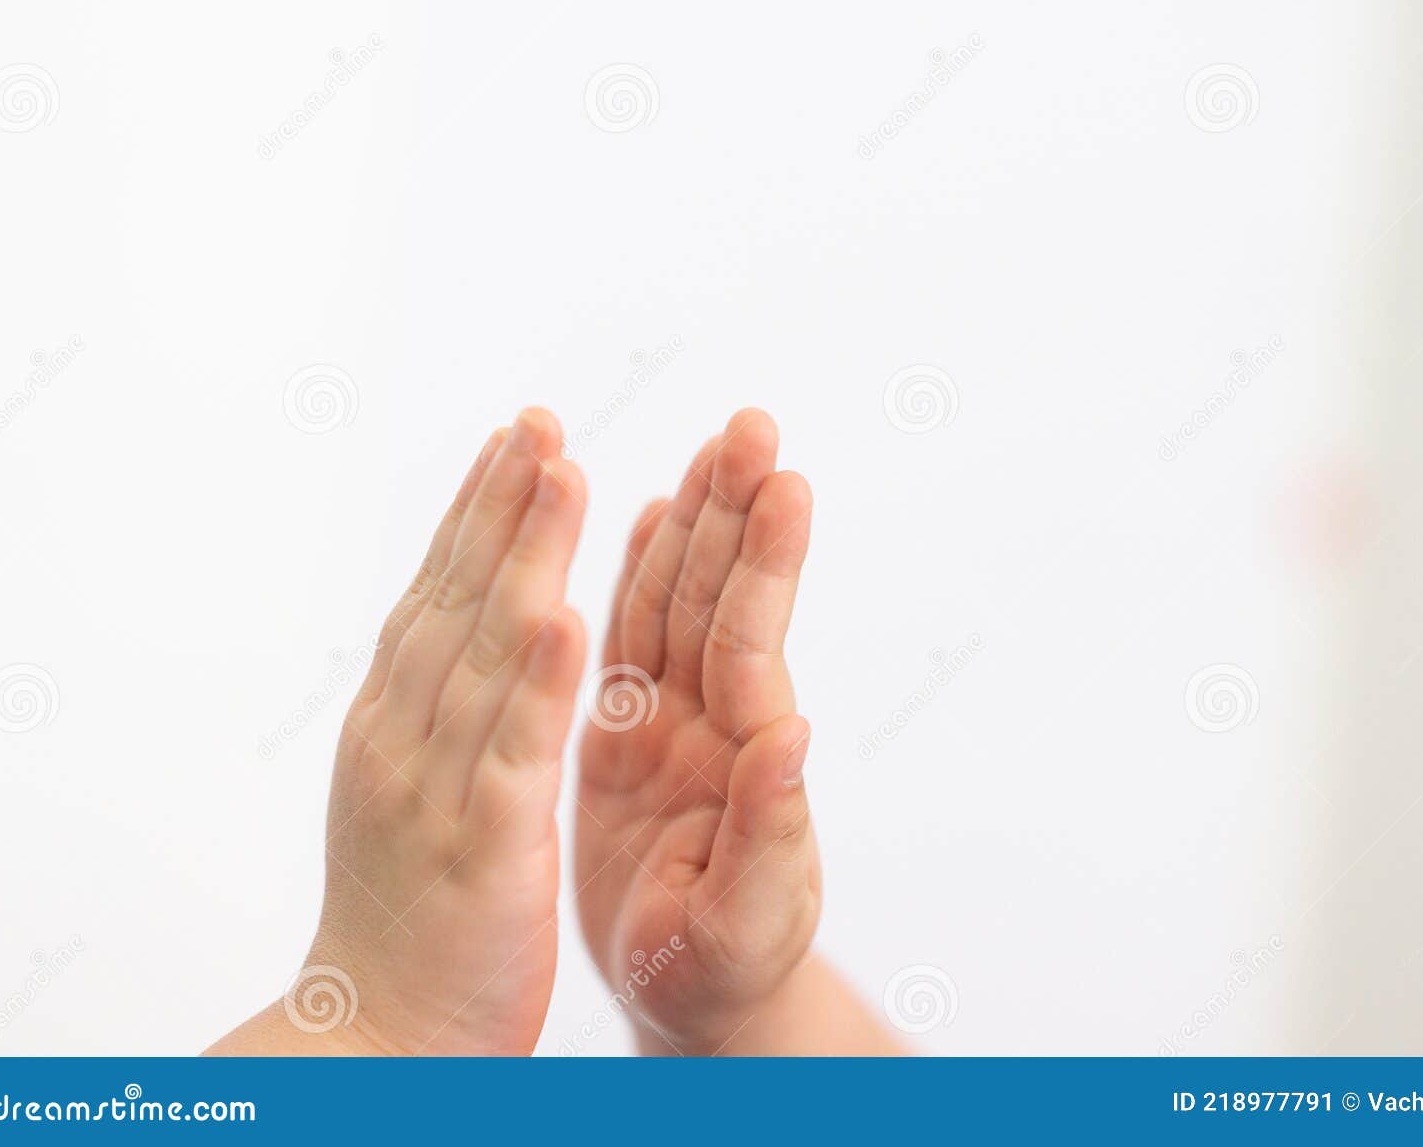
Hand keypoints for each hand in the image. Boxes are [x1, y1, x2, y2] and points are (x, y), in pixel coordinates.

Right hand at [210, 409, 586, 1055]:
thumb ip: (426, 709)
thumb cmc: (405, 917)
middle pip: (458, 600)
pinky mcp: (483, 845)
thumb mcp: (401, 791)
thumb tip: (442, 630)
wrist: (377, 1036)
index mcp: (396, 723)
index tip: (517, 438)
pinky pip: (514, 750)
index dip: (479, 514)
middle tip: (540, 419)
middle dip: (502, 503)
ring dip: (524, 556)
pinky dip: (537, 680)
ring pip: (485, 654)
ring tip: (561, 473)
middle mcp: (406, 737)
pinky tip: (564, 614)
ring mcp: (440, 786)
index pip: (442, 597)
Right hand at [574, 409, 821, 1053]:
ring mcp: (671, 725)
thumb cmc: (726, 971)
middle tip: (754, 425)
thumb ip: (772, 831)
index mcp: (739, 762)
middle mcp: (711, 726)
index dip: (763, 564)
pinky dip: (639, 575)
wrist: (694, 996)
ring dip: (695, 523)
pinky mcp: (627, 738)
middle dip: (736, 511)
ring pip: (679, 604)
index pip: (750, 644)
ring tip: (713, 446)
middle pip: (721, 600)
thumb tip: (795, 738)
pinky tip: (646, 519)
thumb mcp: (749, 919)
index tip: (784, 484)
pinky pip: (633, 640)